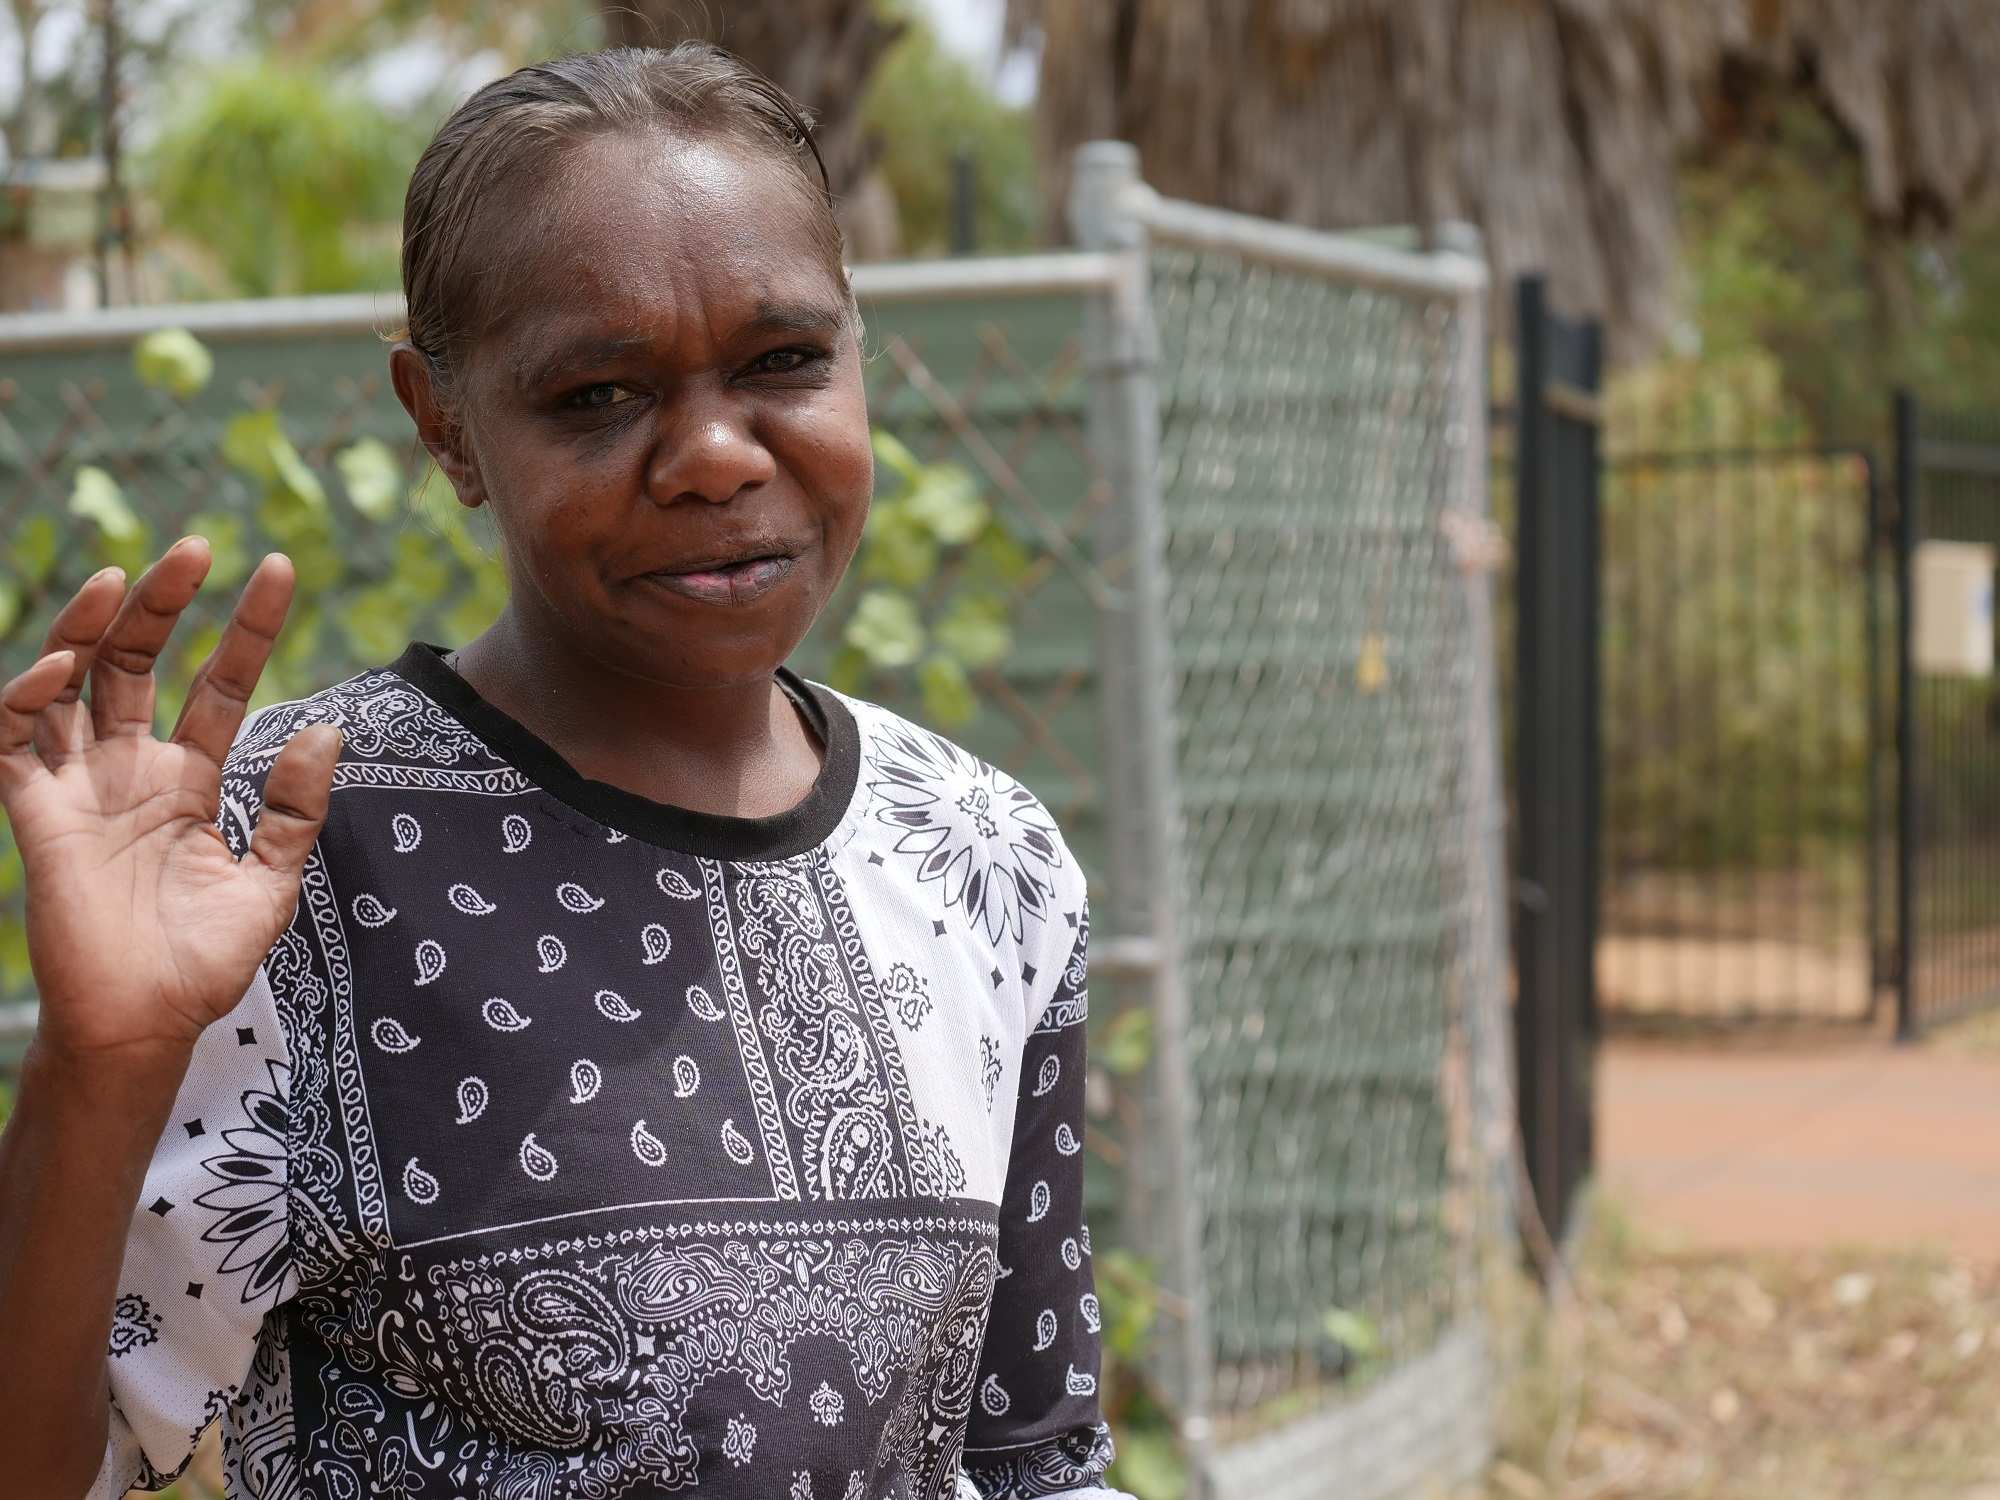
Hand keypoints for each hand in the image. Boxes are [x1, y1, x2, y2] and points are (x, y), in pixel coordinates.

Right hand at [0, 538, 339, 1063]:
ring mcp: (80, 788)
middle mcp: (131, 770)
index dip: (248, 630)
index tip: (282, 570)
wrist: (146, 1026)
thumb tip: (327, 728)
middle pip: (139, 663)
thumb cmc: (203, 961)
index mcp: (189, 780)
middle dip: (164, 604)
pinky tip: (62, 666)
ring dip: (91, 626)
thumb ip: (294, 809)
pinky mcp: (35, 815)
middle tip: (197, 546)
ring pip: (73, 683)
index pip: (219, 685)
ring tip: (125, 577)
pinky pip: (16, 740)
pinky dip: (29, 696)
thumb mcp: (270, 881)